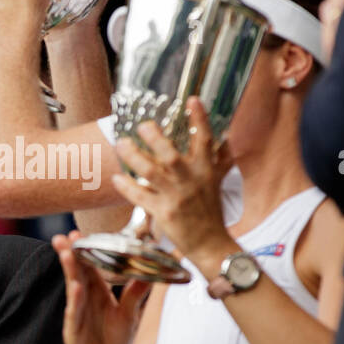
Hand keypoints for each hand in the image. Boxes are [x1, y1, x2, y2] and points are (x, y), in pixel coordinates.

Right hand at [51, 231, 150, 343]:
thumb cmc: (116, 340)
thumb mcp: (130, 315)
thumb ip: (135, 294)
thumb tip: (151, 273)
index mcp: (99, 291)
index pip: (90, 266)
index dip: (86, 250)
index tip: (80, 233)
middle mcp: (86, 298)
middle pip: (77, 272)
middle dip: (71, 254)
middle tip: (66, 237)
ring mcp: (77, 312)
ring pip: (72, 287)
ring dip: (69, 270)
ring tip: (66, 253)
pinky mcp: (74, 329)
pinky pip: (74, 312)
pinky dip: (75, 300)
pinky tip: (76, 288)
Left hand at [111, 97, 236, 265]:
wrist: (210, 243)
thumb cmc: (211, 210)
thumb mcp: (219, 180)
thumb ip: (221, 157)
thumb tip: (226, 136)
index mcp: (206, 170)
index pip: (205, 140)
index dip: (199, 119)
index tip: (191, 100)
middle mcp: (191, 180)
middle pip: (171, 155)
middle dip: (155, 138)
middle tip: (142, 125)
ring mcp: (176, 197)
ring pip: (151, 172)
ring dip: (134, 157)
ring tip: (121, 144)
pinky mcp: (163, 213)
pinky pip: (140, 196)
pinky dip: (127, 187)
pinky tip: (116, 177)